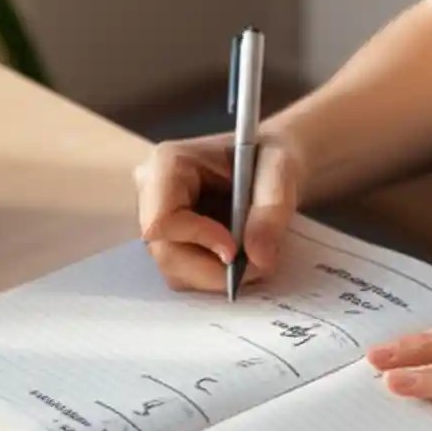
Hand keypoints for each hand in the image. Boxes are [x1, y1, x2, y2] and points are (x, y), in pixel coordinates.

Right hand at [133, 133, 303, 291]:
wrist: (268, 162)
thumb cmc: (269, 154)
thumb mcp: (281, 170)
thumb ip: (272, 210)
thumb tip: (258, 258)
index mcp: (168, 164)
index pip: (162, 220)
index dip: (198, 239)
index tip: (237, 249)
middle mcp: (151, 193)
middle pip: (166, 253)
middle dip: (213, 270)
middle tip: (257, 266)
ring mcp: (157, 221)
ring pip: (174, 270)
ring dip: (217, 275)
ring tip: (253, 260)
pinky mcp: (169, 241)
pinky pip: (184, 274)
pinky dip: (215, 276)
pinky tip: (239, 259)